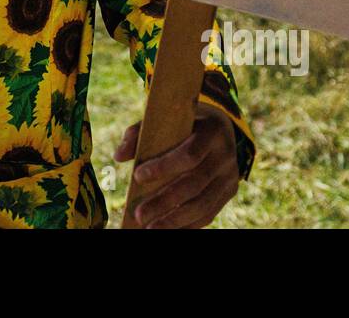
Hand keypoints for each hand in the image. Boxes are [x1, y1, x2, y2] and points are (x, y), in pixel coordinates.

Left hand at [114, 101, 240, 227]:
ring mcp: (230, 176)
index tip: (138, 177)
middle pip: (194, 184)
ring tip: (150, 228)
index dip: (164, 167)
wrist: (222, 129)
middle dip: (165, 201)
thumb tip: (118, 157)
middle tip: (139, 215)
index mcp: (211, 131)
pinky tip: (168, 229)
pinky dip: (188, 224)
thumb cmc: (183, 124)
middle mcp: (225, 155)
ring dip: (175, 220)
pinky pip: (209, 213)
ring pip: (203, 204)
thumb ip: (139, 134)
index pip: (189, 154)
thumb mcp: (166, 119)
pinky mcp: (229, 192)